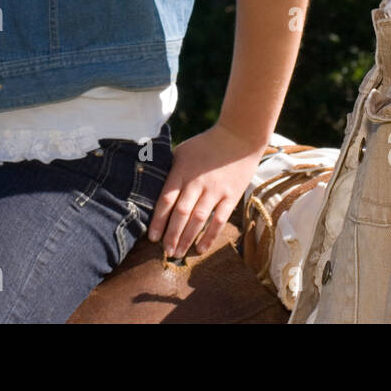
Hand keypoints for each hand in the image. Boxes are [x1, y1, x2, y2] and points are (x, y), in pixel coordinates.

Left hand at [147, 123, 264, 258]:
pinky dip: (209, 236)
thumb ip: (169, 170)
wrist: (238, 137)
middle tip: (165, 252)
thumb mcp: (182, 151)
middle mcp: (197, 182)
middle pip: (181, 213)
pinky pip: (219, 220)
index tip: (152, 237)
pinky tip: (201, 248)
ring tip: (178, 253)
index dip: (158, 220)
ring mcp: (215, 190)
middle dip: (171, 235)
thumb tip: (152, 188)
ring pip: (198, 219)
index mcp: (181, 171)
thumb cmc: (206, 144)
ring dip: (187, 238)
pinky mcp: (231, 196)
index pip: (166, 200)